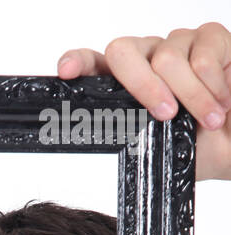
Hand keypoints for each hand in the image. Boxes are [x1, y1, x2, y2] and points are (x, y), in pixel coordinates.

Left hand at [57, 24, 230, 180]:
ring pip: (168, 58)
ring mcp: (178, 44)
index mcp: (128, 85)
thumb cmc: (200, 147)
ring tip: (210, 120)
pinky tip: (223, 102)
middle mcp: (149, 58)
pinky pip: (203, 55)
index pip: (94, 65)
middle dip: (143, 86)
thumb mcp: (161, 148)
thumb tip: (110, 128)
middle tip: (166, 116)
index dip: (79, 62)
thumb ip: (135, 132)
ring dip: (192, 98)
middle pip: (125, 53)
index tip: (67, 72)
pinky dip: (213, 87)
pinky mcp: (210, 37)